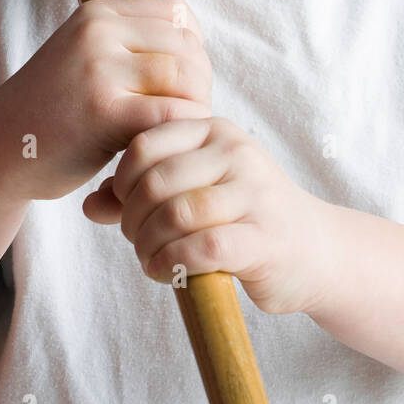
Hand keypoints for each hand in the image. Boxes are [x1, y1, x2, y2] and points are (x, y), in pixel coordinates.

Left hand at [82, 116, 329, 316]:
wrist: (314, 249)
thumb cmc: (243, 216)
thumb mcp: (196, 189)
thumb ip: (142, 192)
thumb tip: (89, 205)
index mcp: (215, 131)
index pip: (146, 144)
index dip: (122, 181)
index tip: (124, 208)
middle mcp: (236, 153)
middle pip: (156, 182)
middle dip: (132, 219)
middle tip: (135, 239)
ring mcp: (254, 194)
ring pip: (176, 214)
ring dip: (148, 245)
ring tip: (148, 258)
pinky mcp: (264, 238)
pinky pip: (201, 248)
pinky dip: (172, 263)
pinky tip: (166, 272)